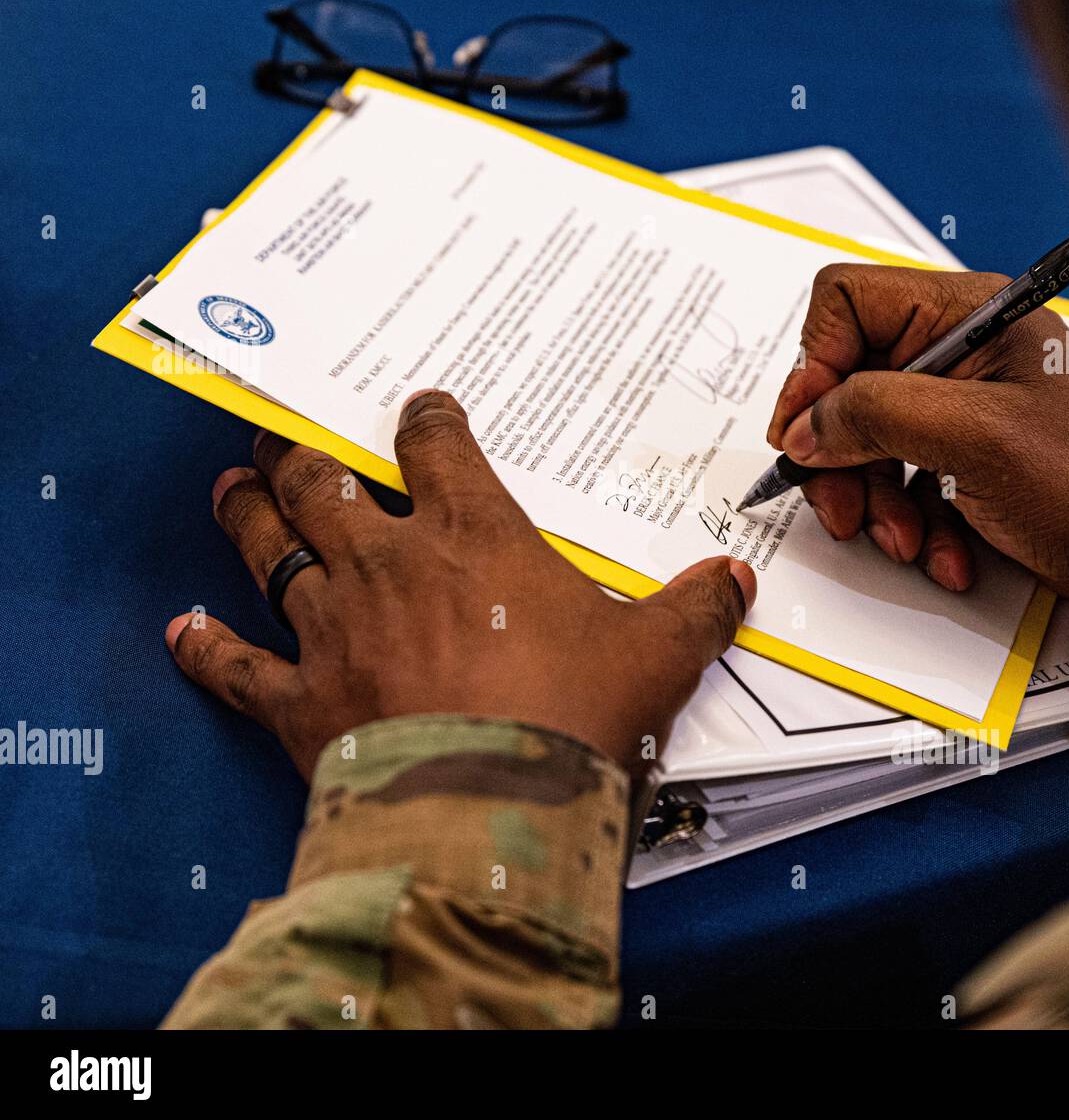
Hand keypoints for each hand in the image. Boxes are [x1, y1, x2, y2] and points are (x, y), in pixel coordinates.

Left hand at [165, 390, 755, 778]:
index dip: (426, 418)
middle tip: (283, 431)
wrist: (494, 807)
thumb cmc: (570, 716)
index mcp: (470, 535)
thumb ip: (696, 608)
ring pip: (268, 548)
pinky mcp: (297, 698)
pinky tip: (183, 630)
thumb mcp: (655, 654)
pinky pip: (234, 665)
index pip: (437, 445)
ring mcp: (332, 626)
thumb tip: (736, 581)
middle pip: (322, 481)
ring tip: (234, 485)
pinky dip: (204, 648)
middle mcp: (387, 563)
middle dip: (302, 450)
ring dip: (247, 512)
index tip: (422, 410)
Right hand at [767, 265, 1068, 602]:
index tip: (805, 433)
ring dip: (876, 502)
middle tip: (843, 509)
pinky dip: (913, 523)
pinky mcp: (965, 457)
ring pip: (869, 442)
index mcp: (968, 314)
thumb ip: (877, 413)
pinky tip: (944, 553)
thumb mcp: (976, 437)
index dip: (814, 366)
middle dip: (842, 457)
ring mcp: (961, 406)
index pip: (848, 303)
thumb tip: (806, 427)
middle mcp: (959, 350)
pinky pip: (904, 482)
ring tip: (907, 541)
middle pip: (848, 384)